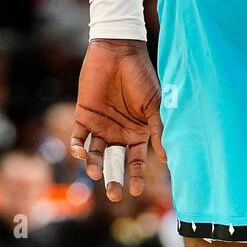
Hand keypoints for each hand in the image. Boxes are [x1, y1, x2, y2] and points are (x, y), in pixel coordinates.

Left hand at [69, 40, 165, 200]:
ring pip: (96, 154)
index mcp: (137, 135)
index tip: (136, 191)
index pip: (136, 162)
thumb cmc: (141, 76)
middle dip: (114, 180)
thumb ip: (158, 131)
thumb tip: (168, 159)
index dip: (136, 176)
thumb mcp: (154, 106)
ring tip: (95, 173)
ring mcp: (101, 127)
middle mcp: (119, 135)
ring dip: (94, 165)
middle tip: (114, 195)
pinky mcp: (84, 116)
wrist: (118, 51)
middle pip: (115, 164)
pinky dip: (78, 147)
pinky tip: (80, 153)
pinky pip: (79, 137)